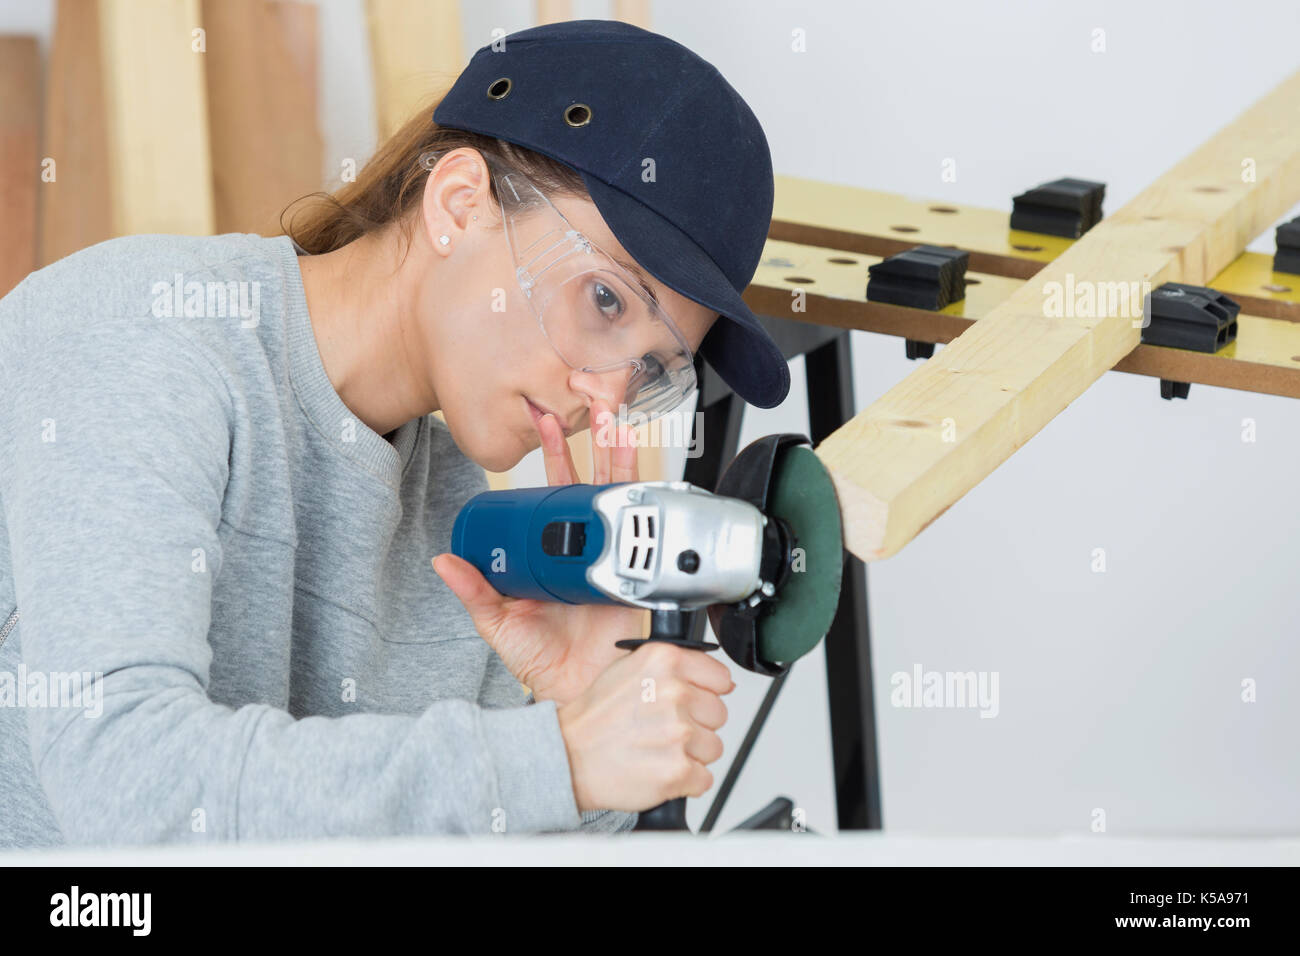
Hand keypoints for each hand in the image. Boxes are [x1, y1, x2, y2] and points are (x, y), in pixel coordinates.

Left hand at [432, 399, 650, 706]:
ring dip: (623, 461)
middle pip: (595, 484)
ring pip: (623, 499)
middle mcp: (590, 547)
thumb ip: (475, 593)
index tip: (542, 422)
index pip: (555, 493)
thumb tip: (443, 561)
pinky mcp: (638, 575)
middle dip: (596, 442)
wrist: (577, 694)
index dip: (552, 457)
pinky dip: (648, 507)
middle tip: (592, 405)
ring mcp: (617, 557)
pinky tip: (642, 480)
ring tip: (618, 425)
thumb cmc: (545, 661)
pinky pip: (646, 535)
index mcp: (556, 553)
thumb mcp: (500, 623)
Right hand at [557, 641, 734, 812]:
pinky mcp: (678, 770)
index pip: (721, 678)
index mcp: (665, 661)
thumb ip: (675, 669)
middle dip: (696, 725)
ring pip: (713, 747)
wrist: (566, 757)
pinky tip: (658, 768)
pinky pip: (703, 779)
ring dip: (691, 754)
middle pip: (718, 714)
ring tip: (657, 750)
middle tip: (663, 730)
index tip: (689, 703)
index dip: (705, 694)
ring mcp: (678, 733)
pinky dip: (685, 781)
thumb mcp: (629, 670)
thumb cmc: (595, 718)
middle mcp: (674, 692)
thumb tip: (724, 682)